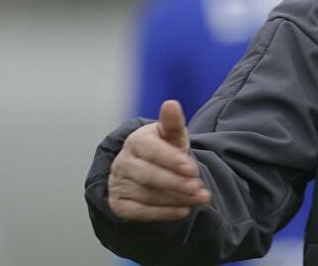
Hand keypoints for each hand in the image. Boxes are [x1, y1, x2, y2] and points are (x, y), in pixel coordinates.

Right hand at [108, 100, 211, 220]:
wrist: (148, 169)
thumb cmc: (164, 149)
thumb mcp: (172, 136)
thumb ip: (173, 123)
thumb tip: (171, 104)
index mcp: (136, 141)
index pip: (150, 150)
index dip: (171, 160)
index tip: (191, 169)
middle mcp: (123, 162)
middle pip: (147, 175)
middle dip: (175, 183)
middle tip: (197, 188)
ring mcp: (118, 183)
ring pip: (147, 195)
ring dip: (175, 198)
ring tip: (199, 198)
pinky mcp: (119, 204)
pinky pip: (140, 212)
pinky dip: (163, 213)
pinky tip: (183, 210)